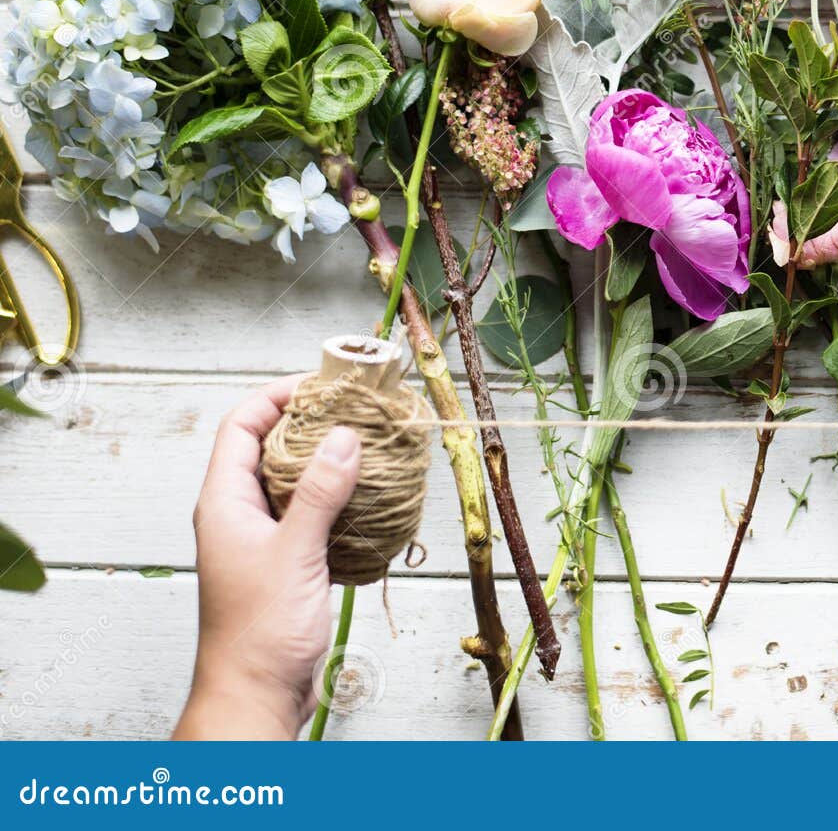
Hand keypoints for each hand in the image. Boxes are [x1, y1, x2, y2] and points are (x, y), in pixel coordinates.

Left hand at [174, 377, 360, 739]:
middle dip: (311, 425)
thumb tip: (342, 437)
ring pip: (294, 484)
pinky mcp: (285, 565)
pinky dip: (339, 504)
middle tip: (356, 412)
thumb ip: (318, 493)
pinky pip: (311, 518)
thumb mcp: (293, 554)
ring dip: (329, 465)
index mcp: (224, 503)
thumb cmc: (258, 633)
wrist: (255, 695)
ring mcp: (262, 541)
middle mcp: (239, 516)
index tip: (320, 385)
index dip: (276, 397)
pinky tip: (370, 504)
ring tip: (371, 450)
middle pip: (270, 449)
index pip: (241, 427)